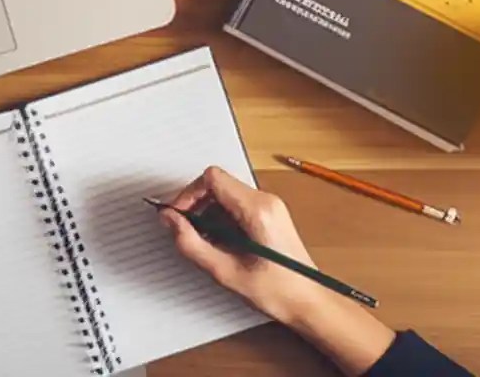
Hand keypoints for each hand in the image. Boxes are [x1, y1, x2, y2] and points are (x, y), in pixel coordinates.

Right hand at [160, 166, 327, 326]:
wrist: (309, 301)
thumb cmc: (279, 290)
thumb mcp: (226, 272)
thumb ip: (192, 243)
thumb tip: (170, 221)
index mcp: (257, 210)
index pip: (212, 178)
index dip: (188, 194)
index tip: (178, 215)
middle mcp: (266, 201)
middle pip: (217, 184)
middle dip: (196, 206)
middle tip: (187, 231)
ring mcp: (270, 206)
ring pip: (225, 195)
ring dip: (208, 214)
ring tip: (206, 242)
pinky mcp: (269, 214)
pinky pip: (236, 205)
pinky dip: (221, 219)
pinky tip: (222, 244)